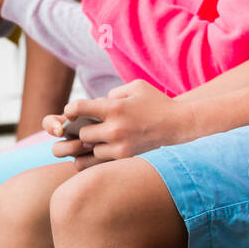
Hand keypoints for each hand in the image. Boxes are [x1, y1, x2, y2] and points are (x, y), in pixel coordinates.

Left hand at [42, 80, 186, 169]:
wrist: (178, 123)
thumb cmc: (156, 102)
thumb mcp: (135, 87)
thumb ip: (113, 94)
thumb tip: (97, 105)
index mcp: (115, 108)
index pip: (78, 108)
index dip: (70, 110)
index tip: (73, 112)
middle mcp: (115, 129)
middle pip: (82, 134)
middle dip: (84, 129)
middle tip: (91, 126)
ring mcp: (120, 146)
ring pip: (91, 149)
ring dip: (93, 143)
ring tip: (101, 137)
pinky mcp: (125, 157)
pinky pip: (100, 161)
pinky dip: (99, 155)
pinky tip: (103, 147)